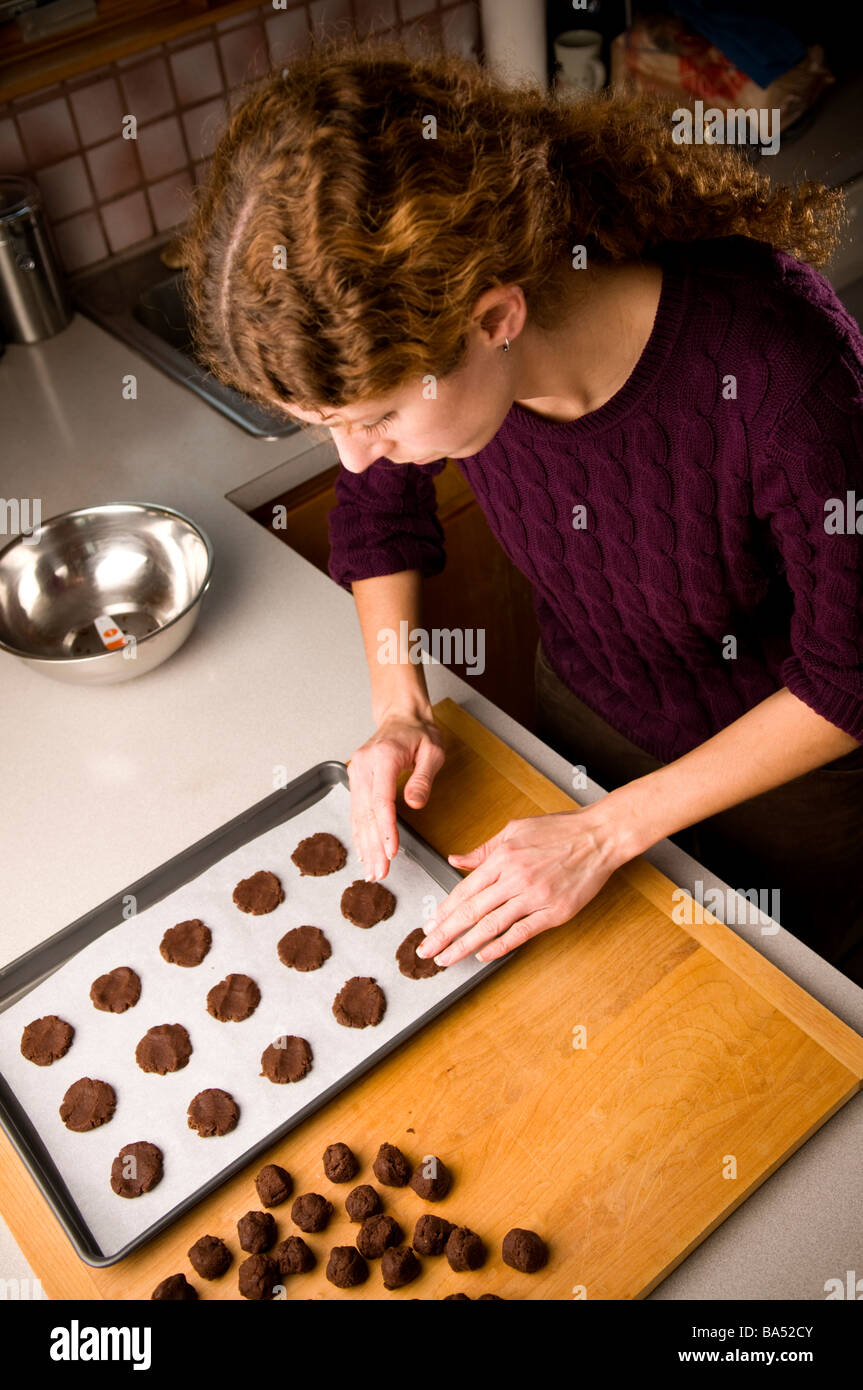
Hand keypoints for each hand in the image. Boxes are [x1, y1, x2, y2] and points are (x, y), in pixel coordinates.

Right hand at [347, 705, 444, 881]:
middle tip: (379, 873)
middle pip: (366, 813)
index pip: (381, 800)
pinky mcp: (356, 779)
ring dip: (364, 845)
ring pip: (358, 815)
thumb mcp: (432, 752)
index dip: (386, 828)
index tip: (391, 851)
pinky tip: (363, 851)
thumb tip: (415, 803)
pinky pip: (357, 811)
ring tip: (371, 871)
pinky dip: (359, 833)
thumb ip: (423, 778)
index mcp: (383, 758)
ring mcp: (356, 773)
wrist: (401, 717)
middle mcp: (363, 766)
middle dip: (373, 846)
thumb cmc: (420, 733)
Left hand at [416, 809, 624, 964]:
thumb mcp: (514, 830)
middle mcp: (515, 878)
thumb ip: (484, 850)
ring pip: (491, 926)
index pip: (465, 890)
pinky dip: (500, 946)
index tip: (429, 925)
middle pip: (471, 911)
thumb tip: (455, 859)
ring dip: (464, 945)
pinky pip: (521, 933)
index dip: (444, 911)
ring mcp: (535, 896)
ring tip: (446, 958)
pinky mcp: (555, 912)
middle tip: (426, 949)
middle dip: (444, 934)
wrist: (599, 836)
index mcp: (503, 858)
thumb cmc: (559, 830)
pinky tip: (483, 956)